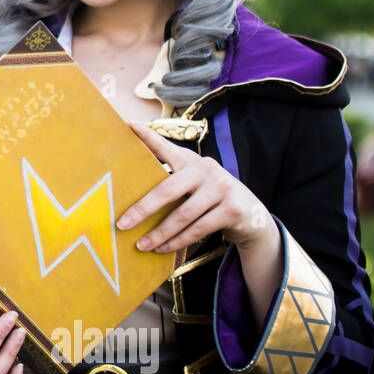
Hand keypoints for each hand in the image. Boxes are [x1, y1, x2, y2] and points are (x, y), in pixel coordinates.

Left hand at [120, 120, 274, 251]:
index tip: (129, 125)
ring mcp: (222, 188)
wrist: (251, 215)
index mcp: (191, 161)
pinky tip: (163, 249)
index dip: (148, 136)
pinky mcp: (232, 209)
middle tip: (122, 224)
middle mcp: (207, 169)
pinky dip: (177, 241)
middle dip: (142, 210)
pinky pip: (198, 229)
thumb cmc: (209, 199)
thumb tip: (132, 206)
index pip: (166, 147)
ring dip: (159, 234)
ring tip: (142, 245)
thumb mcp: (193, 184)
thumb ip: (171, 184)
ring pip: (182, 215)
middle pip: (168, 190)